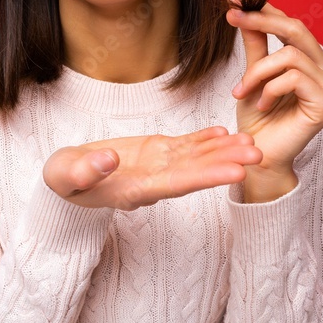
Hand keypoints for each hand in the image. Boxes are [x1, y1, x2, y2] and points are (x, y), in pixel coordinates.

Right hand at [43, 126, 261, 210]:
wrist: (65, 178)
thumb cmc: (63, 179)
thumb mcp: (65, 175)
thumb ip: (84, 170)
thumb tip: (108, 159)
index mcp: (136, 190)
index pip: (177, 184)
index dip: (207, 177)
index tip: (235, 174)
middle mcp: (154, 181)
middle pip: (196, 172)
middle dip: (227, 163)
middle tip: (259, 155)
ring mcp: (157, 166)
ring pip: (195, 158)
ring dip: (224, 151)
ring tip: (252, 142)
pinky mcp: (154, 152)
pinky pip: (184, 145)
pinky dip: (205, 139)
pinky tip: (225, 132)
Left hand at [225, 0, 322, 200]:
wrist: (258, 157)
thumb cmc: (258, 120)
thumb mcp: (253, 74)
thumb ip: (255, 45)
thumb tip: (242, 9)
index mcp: (313, 60)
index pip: (291, 25)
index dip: (264, 9)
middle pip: (296, 29)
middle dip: (260, 21)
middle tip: (231, 18)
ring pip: (289, 55)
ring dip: (257, 72)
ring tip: (242, 92)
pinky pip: (293, 78)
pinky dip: (269, 89)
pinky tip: (261, 104)